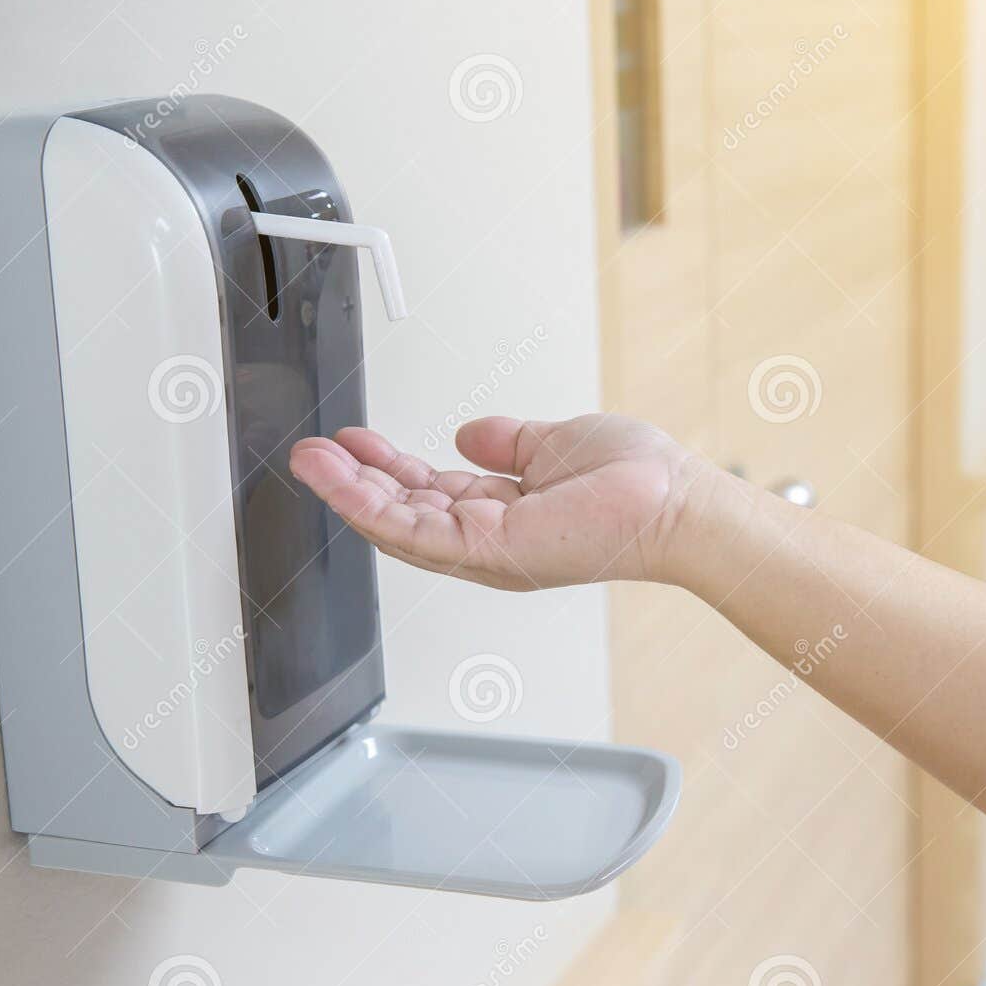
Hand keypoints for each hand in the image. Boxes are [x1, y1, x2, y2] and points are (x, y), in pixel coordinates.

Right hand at [289, 414, 718, 590]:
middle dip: (353, 482)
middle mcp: (488, 542)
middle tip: (311, 452)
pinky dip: (372, 503)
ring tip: (309, 459)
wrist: (676, 501)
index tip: (351, 441)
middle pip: (403, 514)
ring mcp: (488, 551)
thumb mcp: (554, 445)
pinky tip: (342, 478)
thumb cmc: (637, 482)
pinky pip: (416, 530)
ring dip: (349, 491)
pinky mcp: (491, 550)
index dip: (385, 469)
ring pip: (398, 525)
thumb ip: (507, 444)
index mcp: (501, 516)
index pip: (427, 496)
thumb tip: (469, 434)